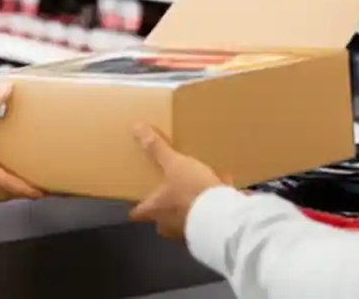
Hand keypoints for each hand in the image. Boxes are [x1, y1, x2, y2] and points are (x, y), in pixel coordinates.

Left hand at [129, 125, 226, 240]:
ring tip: (197, 187)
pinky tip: (222, 190)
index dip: (136, 206)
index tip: (136, 201)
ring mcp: (188, 231)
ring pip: (184, 217)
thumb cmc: (190, 191)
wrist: (223, 217)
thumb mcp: (174, 164)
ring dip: (189, 205)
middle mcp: (167, 225)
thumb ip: (157, 148)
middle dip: (165, 206)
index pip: (137, 213)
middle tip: (168, 191)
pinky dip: (209, 205)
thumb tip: (135, 127)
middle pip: (160, 218)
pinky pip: (205, 215)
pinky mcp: (208, 231)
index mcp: (154, 210)